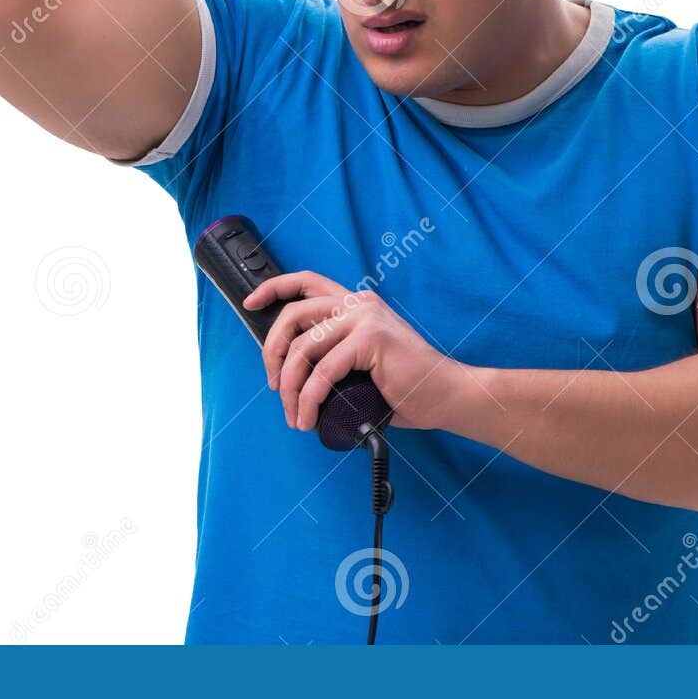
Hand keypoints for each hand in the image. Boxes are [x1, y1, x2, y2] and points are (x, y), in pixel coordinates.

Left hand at [242, 271, 474, 431]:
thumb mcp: (362, 362)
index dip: (273, 288)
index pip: (305, 281)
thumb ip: (334, 355)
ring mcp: (364, 318)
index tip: (250, 303)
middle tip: (273, 385)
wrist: (447, 395)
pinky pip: (323, 372)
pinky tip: (309, 417)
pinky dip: (309, 400)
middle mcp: (358, 303)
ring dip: (290, 389)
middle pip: (293, 316)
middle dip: (272, 353)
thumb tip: (292, 374)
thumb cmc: (405, 385)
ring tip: (294, 415)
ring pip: (303, 350)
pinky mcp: (370, 339)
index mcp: (355, 304)